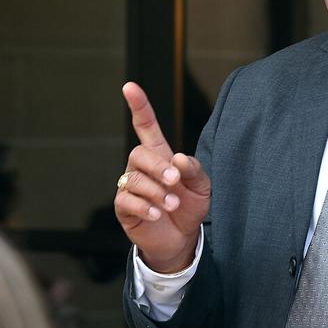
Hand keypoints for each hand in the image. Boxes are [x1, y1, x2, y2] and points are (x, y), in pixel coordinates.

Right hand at [114, 82, 211, 272]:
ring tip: (171, 205)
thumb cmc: (190, 207)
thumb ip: (194, 170)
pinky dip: (145, 206)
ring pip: (134, 179)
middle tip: (174, 182)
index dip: (139, 106)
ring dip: (156, 192)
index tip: (129, 87)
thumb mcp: (202, 187)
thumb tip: (178, 159)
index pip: (146, 126)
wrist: (181, 240)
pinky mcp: (124, 208)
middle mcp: (142, 168)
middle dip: (157, 167)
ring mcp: (130, 187)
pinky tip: (158, 214)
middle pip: (139, 153)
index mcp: (160, 156)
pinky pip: (127, 200)